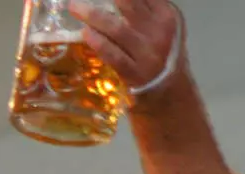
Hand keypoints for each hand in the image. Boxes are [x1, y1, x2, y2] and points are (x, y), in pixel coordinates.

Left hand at [69, 0, 186, 100]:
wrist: (171, 93)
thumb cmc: (161, 53)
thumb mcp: (162, 26)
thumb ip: (145, 8)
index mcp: (167, 15)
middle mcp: (159, 31)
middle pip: (129, 3)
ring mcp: (146, 53)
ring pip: (117, 29)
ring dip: (93, 16)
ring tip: (74, 7)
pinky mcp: (134, 74)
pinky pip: (113, 55)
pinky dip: (98, 43)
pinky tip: (85, 33)